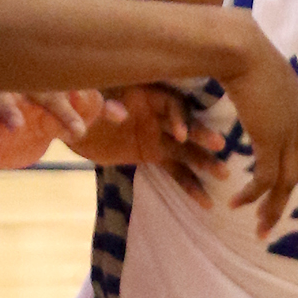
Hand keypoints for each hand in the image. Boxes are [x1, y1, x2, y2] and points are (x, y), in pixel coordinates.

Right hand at [0, 89, 115, 174]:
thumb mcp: (66, 101)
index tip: (79, 131)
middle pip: (1, 93)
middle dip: (7, 107)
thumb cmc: (39, 99)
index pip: (48, 92)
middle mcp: (7, 94)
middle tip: (18, 124)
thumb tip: (123, 113)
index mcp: (32, 84)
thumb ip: (93, 106)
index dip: (63, 110)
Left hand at [62, 85, 230, 203]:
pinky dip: (190, 185)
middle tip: (219, 145)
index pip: (170, 104)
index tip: (180, 136)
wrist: (73, 123)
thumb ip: (102, 106)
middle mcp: (158, 114)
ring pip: (187, 149)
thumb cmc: (80, 103)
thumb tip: (118, 113)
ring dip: (205, 161)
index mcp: (145, 94)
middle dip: (201, 135)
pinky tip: (206, 202)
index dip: (177, 118)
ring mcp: (158, 135)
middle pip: (184, 124)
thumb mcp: (87, 102)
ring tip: (224, 175)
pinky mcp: (154, 155)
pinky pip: (176, 171)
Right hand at [215, 18, 297, 237]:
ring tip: (259, 226)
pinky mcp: (270, 140)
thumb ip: (259, 84)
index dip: (290, 166)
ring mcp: (288, 131)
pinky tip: (238, 205)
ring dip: (272, 206)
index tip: (278, 185)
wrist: (239, 47)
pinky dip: (253, 195)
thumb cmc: (239, 49)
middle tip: (270, 219)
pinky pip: (265, 178)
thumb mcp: (256, 69)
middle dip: (284, 197)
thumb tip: (249, 85)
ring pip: (286, 180)